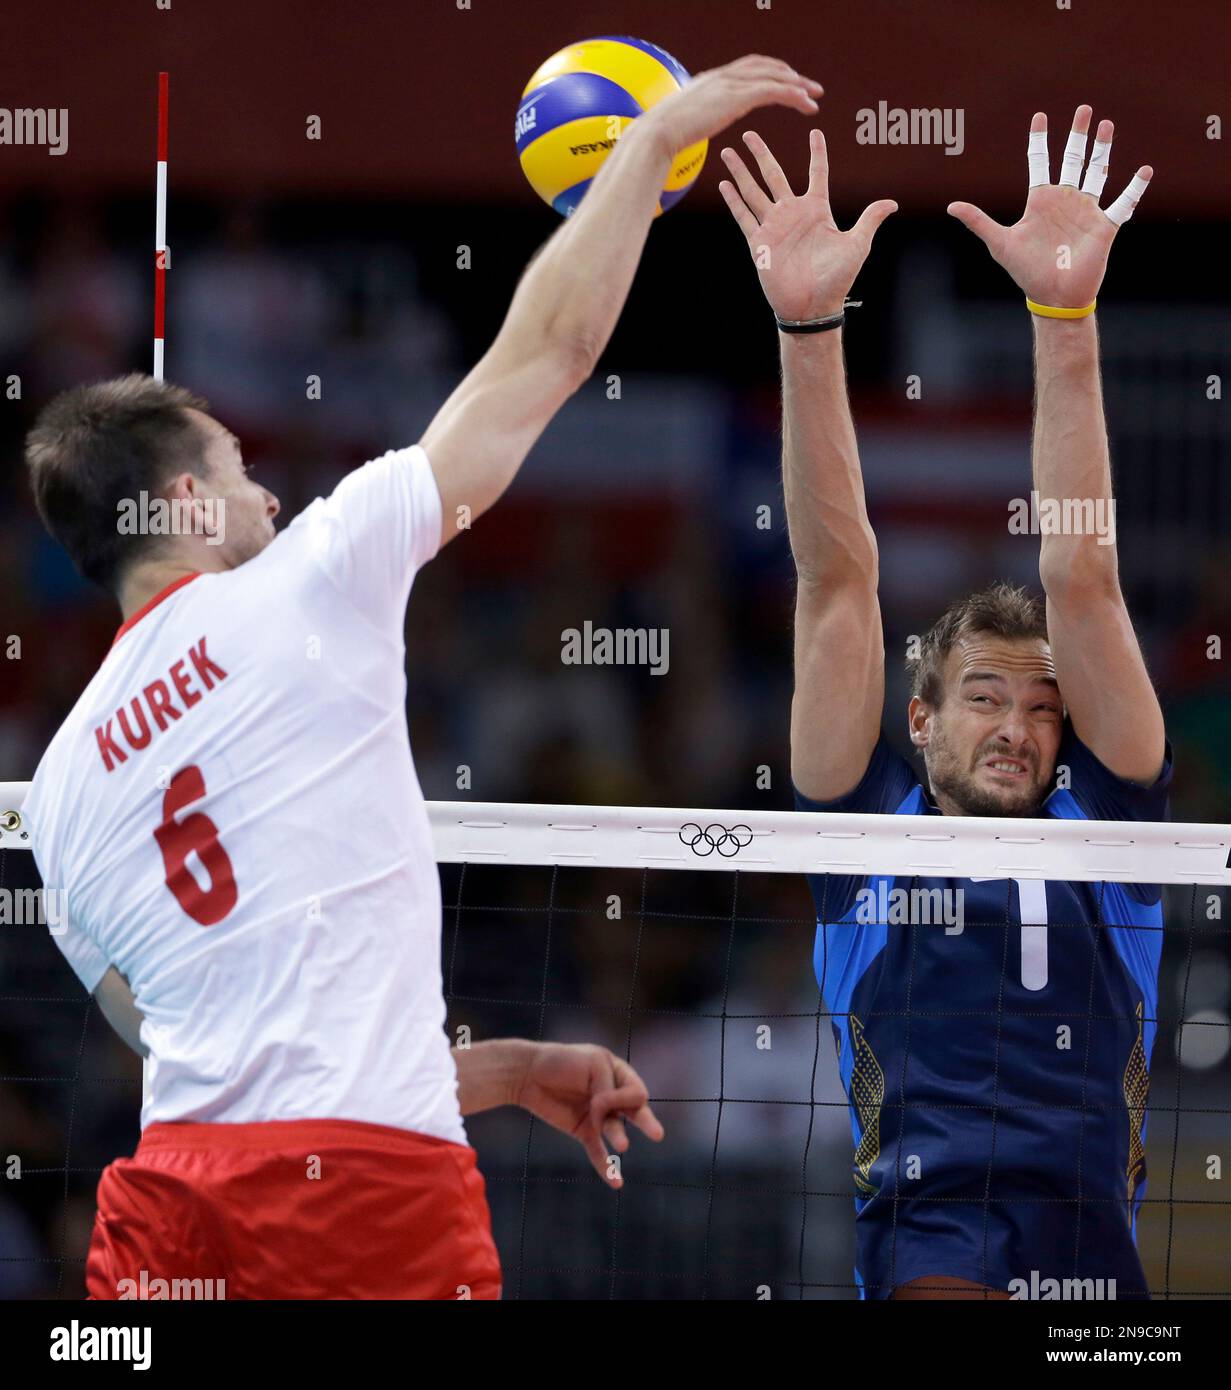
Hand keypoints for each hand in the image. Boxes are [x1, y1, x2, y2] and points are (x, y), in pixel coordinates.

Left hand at [514, 1042, 663, 1187]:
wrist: (527, 1074)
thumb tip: (610, 1116)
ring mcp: (598, 1115)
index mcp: (618, 1073)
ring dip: (618, 1137)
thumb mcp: (591, 1065)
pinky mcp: (583, 1131)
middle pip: (636, 1110)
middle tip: (657, 1134)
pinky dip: (606, 1166)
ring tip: (621, 1146)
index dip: (620, 1099)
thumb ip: (607, 1088)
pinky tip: (616, 1182)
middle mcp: (612, 1095)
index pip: (635, 1091)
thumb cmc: (562, 1061)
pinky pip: (598, 1151)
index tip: (599, 1100)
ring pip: (615, 1129)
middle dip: (645, 1121)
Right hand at [640, 55, 820, 157]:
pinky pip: (775, 90)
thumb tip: (693, 124)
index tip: (786, 83)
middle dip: (791, 75)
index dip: (771, 73)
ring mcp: (732, 84)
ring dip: (798, 84)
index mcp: (713, 80)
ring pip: (775, 76)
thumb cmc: (664, 134)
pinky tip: (807, 105)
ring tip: (815, 96)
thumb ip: (696, 116)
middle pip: (767, 67)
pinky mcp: (739, 97)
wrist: (658, 133)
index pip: (750, 68)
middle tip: (810, 87)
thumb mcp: (683, 120)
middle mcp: (725, 76)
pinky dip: (794, 95)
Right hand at [719, 129, 896, 319]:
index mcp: (817, 210)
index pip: (818, 173)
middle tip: (750, 133)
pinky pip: (744, 217)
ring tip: (729, 152)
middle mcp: (792, 213)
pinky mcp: (759, 243)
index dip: (817, 153)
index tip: (816, 132)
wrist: (812, 306)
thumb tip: (892, 203)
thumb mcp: (857, 245)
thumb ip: (869, 220)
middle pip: (774, 174)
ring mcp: (774, 226)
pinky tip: (724, 184)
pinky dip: (733, 200)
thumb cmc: (837, 278)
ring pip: (753, 191)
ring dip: (741, 172)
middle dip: (761, 154)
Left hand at [948, 105, 1151, 308]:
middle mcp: (1065, 200)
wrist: (1052, 297)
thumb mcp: (1000, 242)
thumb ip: (978, 221)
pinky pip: (1123, 202)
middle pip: (1073, 159)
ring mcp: (1086, 211)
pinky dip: (1134, 188)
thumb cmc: (1026, 271)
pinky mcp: (1104, 225)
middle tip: (1084, 109)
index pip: (1040, 162)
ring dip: (1102, 150)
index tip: (1040, 117)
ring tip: (1106, 125)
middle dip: (1078, 134)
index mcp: (1041, 200)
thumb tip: (951, 206)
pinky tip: (1145, 170)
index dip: (1039, 140)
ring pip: (1097, 172)